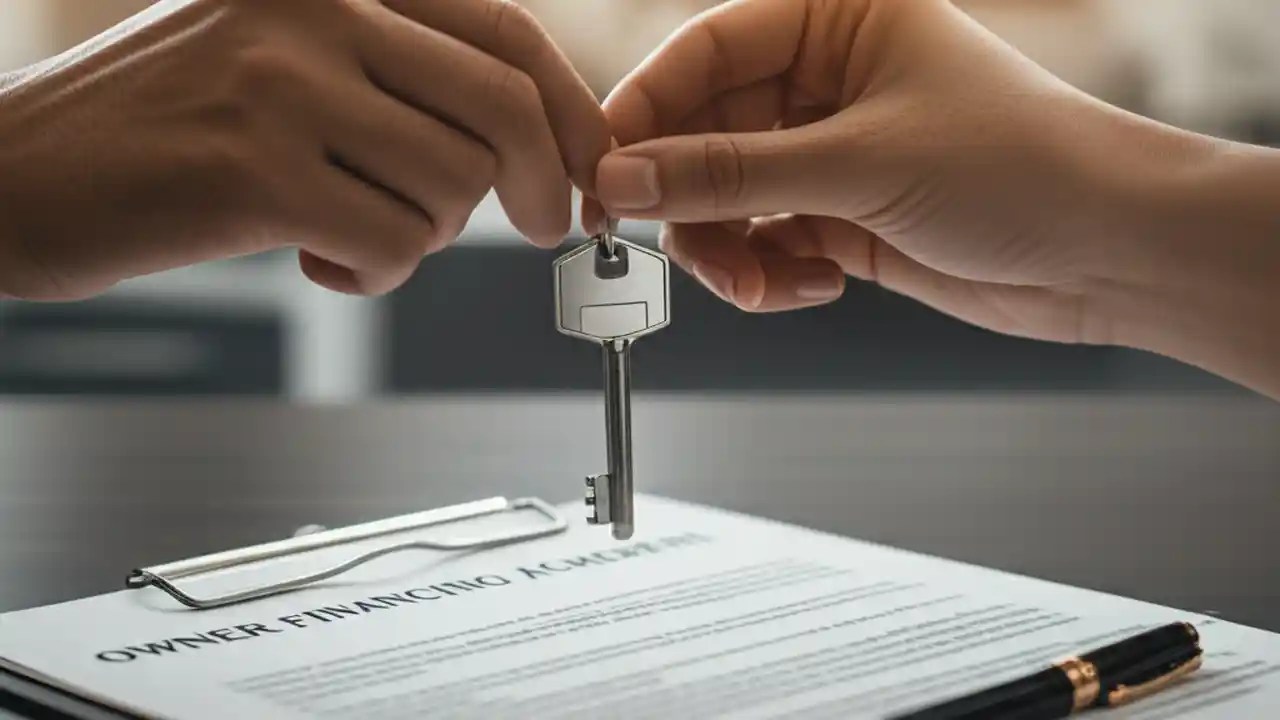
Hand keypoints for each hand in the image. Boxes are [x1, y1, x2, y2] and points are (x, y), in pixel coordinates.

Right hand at [0, 0, 609, 300]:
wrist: (17, 169)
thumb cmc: (168, 128)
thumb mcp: (287, 62)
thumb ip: (400, 79)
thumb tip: (533, 142)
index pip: (506, 34)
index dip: (571, 114)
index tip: (590, 174)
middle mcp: (314, 7)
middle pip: (504, 108)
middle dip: (546, 187)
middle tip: (546, 230)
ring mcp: (282, 82)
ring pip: (455, 186)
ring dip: (428, 235)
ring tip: (359, 232)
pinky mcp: (255, 168)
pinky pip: (393, 242)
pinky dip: (377, 270)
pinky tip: (318, 258)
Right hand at [584, 0, 1192, 344]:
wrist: (1107, 252)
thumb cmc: (1023, 167)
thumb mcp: (858, 162)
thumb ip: (730, 173)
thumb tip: (625, 176)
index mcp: (837, 18)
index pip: (706, 51)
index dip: (647, 111)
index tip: (603, 169)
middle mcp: (828, 79)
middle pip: (704, 131)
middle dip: (687, 197)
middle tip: (661, 241)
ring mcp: (831, 150)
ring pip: (726, 196)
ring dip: (726, 248)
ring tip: (756, 282)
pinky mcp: (841, 215)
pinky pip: (763, 241)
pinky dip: (768, 272)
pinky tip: (812, 286)